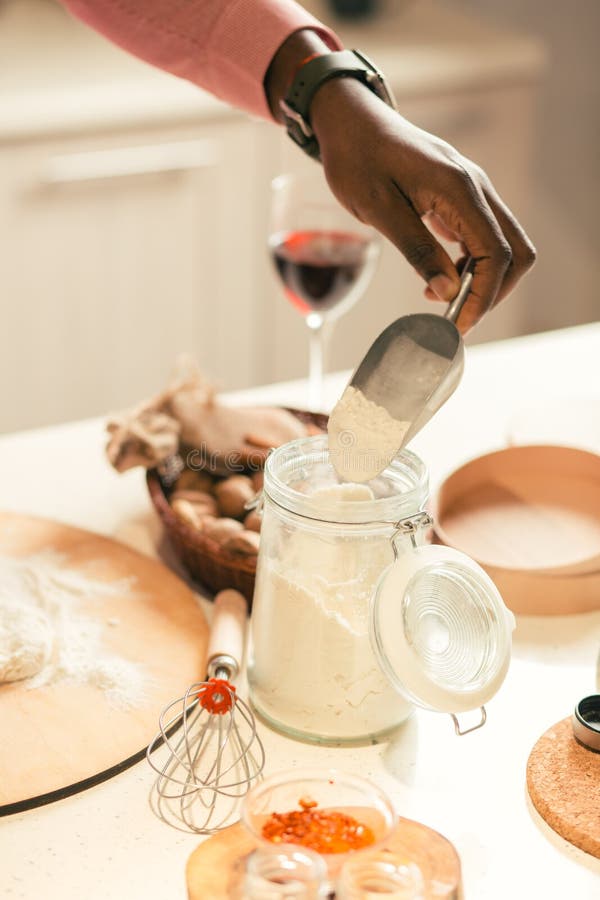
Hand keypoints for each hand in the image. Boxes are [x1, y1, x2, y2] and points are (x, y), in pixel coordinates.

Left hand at [310, 77, 535, 331]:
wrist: (352, 121)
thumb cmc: (358, 159)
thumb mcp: (380, 210)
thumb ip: (418, 250)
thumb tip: (447, 292)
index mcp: (460, 189)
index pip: (495, 254)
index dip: (483, 297)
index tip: (457, 324)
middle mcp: (477, 187)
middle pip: (516, 252)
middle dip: (493, 292)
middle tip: (456, 318)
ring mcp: (473, 189)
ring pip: (505, 245)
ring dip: (483, 280)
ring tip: (442, 299)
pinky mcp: (463, 195)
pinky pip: (485, 235)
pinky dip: (472, 264)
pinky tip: (440, 276)